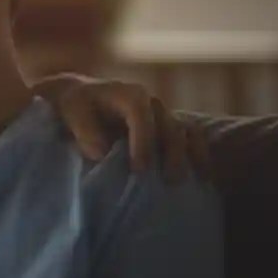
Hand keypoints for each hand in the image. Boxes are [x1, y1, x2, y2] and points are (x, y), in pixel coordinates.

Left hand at [33, 74, 210, 180]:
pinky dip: (200, 156)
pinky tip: (204, 179)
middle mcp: (152, 102)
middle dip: (171, 154)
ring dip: (191, 157)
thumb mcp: (72, 112)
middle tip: (169, 181)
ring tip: (191, 183)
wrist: (83, 99)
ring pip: (186, 132)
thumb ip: (85, 131)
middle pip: (170, 126)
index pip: (141, 116)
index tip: (139, 169)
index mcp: (129, 94)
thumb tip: (102, 153)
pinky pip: (192, 139)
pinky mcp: (170, 128)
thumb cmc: (76, 107)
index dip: (143, 142)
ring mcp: (164, 115)